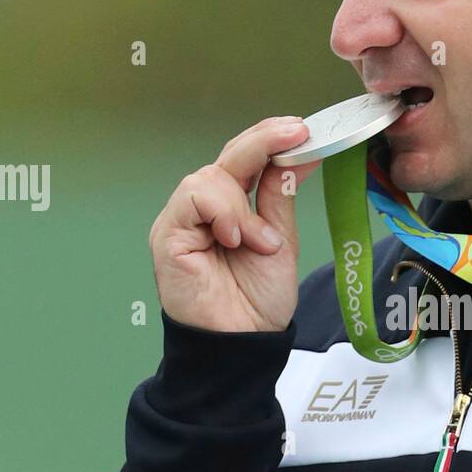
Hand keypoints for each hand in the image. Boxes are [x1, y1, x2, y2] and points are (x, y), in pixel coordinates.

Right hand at [148, 117, 320, 332]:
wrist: (243, 342)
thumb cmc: (258, 300)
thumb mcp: (280, 240)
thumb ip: (280, 195)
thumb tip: (300, 151)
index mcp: (231, 208)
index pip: (246, 159)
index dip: (271, 139)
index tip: (303, 129)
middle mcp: (204, 209)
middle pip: (228, 157)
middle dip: (264, 142)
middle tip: (297, 135)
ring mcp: (183, 220)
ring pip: (209, 176)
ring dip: (242, 204)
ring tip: (259, 242)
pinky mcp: (167, 235)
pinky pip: (192, 197)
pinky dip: (222, 214)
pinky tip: (234, 240)